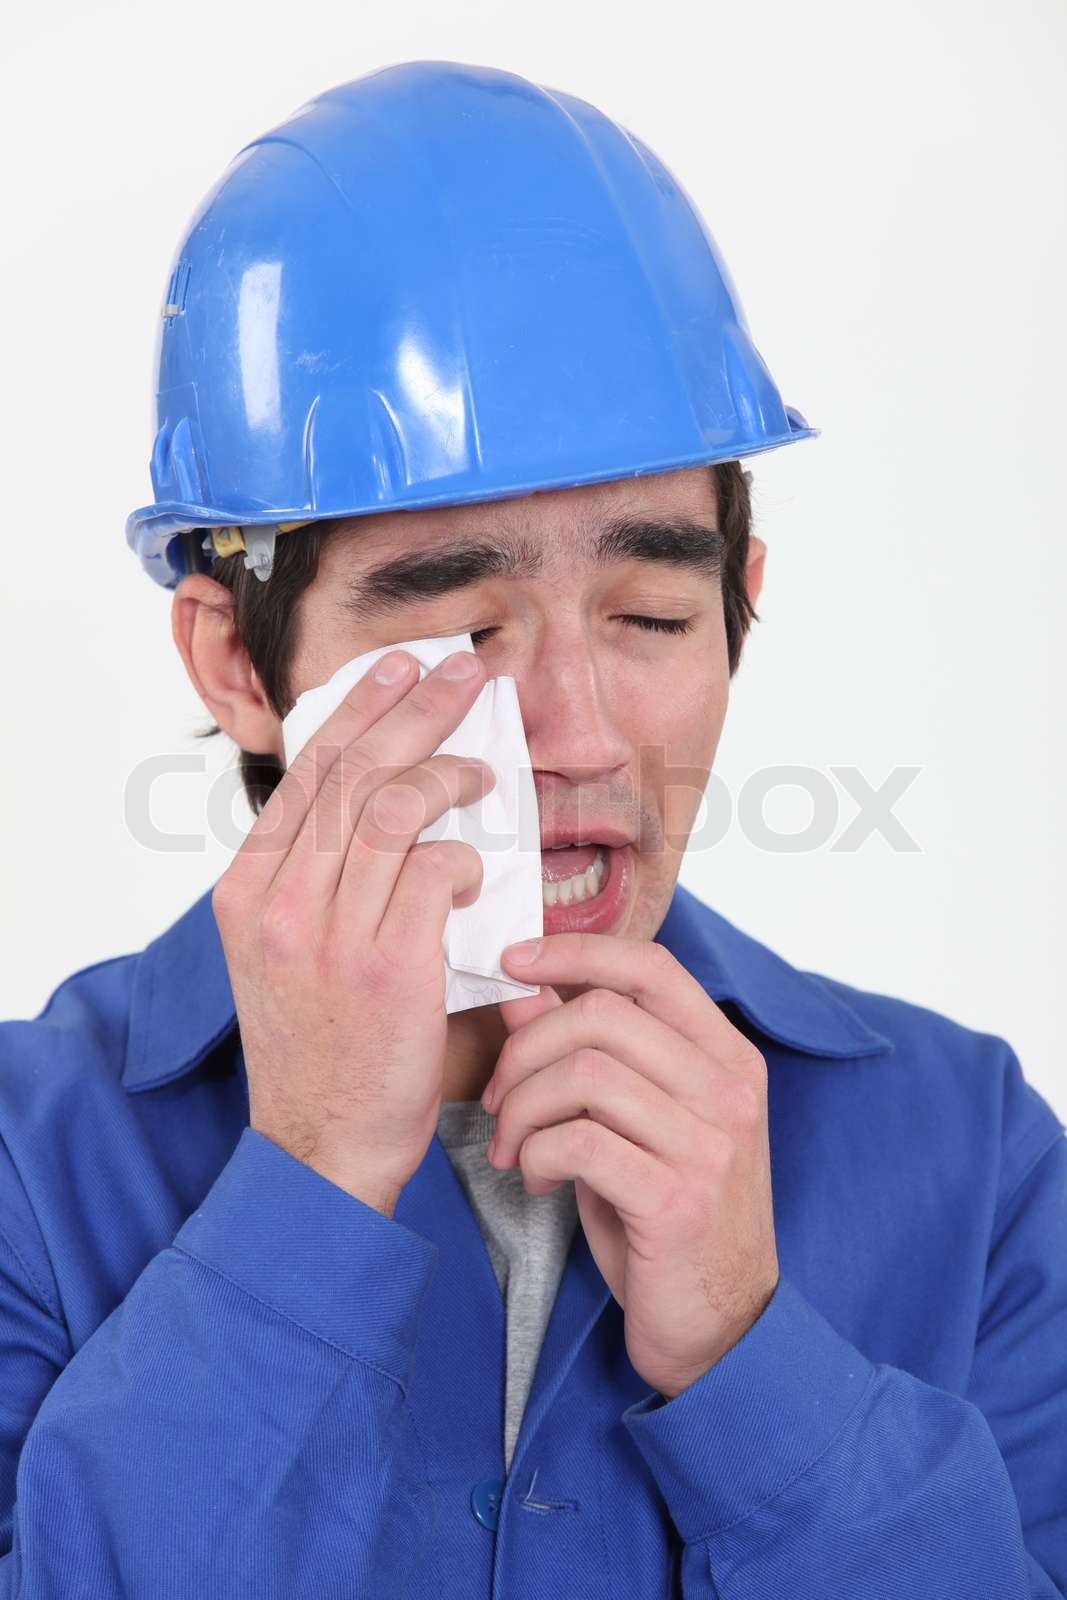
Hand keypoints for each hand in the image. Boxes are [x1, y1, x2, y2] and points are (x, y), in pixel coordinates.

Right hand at [212, 647, 493, 1214]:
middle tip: (464, 673)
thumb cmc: (317, 1047)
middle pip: (355, 770)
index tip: (401, 669)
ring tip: (485, 773)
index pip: (308, 772)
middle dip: (416, 707)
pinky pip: (437, 871)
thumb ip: (314, 880)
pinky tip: (477, 871)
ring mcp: (327, 932)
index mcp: (247, 890)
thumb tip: (377, 805)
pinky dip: (465, 859)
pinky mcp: (387, 966)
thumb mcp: (282, 953)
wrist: (320, 1148)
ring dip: (451, 776)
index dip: (360, 708)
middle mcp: (277, 900)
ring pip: (397, 808)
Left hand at [484, 934, 779, 1398]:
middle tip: (500, 1101)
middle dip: (526, 1050)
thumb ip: (590, 1052)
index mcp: (727, 1057)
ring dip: (522, 1108)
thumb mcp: (635, 1123)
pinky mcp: (678, 1199)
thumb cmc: (670, 1216)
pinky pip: (579, 1141)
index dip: (574, 951)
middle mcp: (729, 1090)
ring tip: (513, 1147)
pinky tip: (535, 1180)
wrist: (722, 1327)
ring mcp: (710, 1144)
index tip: (513, 961)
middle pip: (602, 1015)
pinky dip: (534, 1154)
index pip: (651, 966)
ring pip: (584, 1073)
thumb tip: (525, 983)